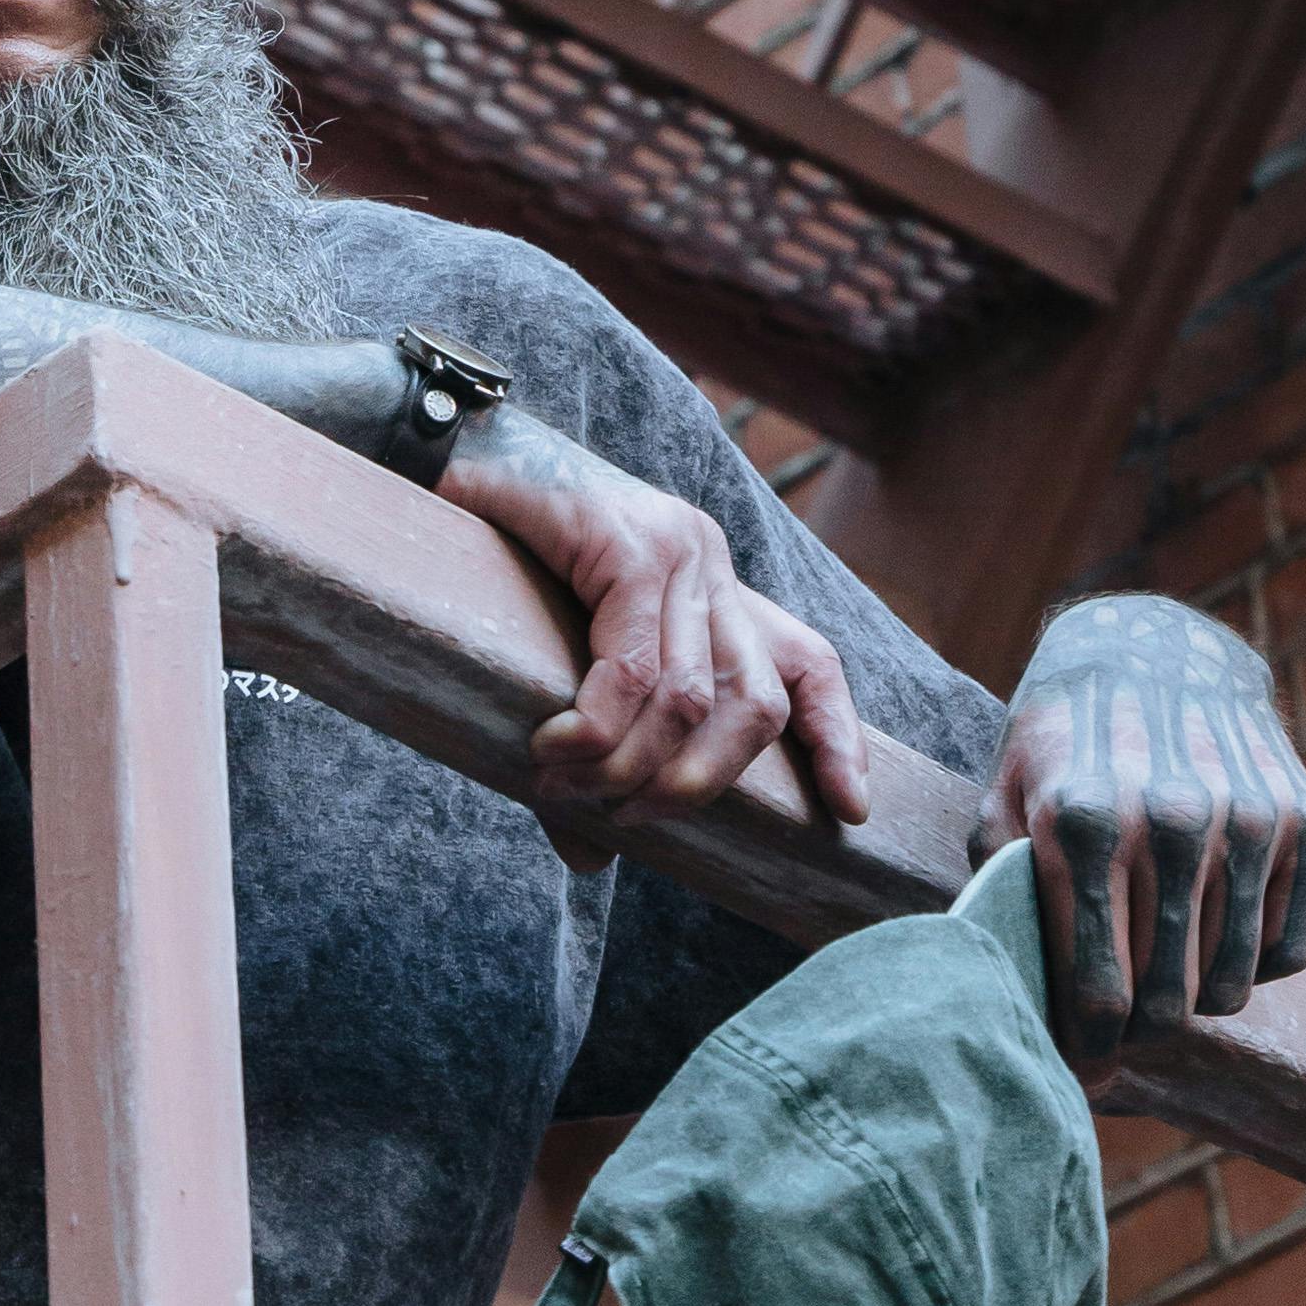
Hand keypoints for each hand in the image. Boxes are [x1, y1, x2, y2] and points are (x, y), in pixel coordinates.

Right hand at [446, 407, 870, 862]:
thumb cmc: (508, 559)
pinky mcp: (625, 540)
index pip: (807, 662)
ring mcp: (676, 546)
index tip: (851, 809)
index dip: (836, 738)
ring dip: (634, 765)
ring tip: (569, 785)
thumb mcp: (571, 646)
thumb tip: (592, 856)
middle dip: (687, 787)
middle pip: (752, 706)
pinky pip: (630, 667)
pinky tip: (557, 747)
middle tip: (609, 815)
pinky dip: (595, 727)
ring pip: (695, 697)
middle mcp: (709, 561)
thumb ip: (599, 746)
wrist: (453, 449)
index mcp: (714, 586)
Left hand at [981, 590, 1305, 1077]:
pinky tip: (1215, 930)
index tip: (1081, 1068)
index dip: (1090, 1050)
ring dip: (1197, 1000)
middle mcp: (1167, 820)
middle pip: (1169, 1002)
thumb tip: (1008, 995)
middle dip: (1141, 1037)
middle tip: (1123, 1036)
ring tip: (1164, 975)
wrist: (1152, 649)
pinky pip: (1289, 952)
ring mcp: (1242, 820)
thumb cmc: (1060, 742)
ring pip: (1233, 985)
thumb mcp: (1004, 797)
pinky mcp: (1300, 821)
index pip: (1099, 993)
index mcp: (1081, 822)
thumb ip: (999, 892)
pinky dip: (1254, 963)